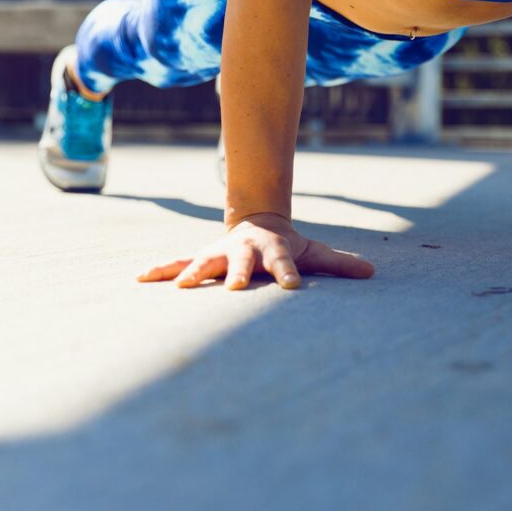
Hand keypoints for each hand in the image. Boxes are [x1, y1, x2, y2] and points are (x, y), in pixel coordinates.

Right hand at [136, 213, 374, 288]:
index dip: (288, 274)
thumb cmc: (287, 246)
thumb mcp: (313, 252)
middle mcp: (244, 251)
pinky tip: (139, 279)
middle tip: (233, 288)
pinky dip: (159, 270)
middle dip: (237, 273)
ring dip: (191, 273)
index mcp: (273, 250)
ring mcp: (220, 254)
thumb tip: (372, 272)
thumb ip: (339, 264)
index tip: (291, 288)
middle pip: (241, 262)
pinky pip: (176, 264)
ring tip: (179, 287)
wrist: (256, 222)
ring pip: (203, 262)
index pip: (284, 264)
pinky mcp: (200, 259)